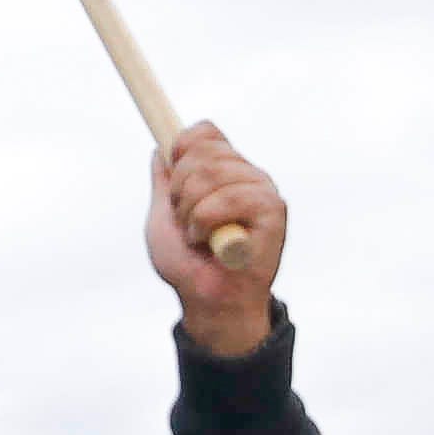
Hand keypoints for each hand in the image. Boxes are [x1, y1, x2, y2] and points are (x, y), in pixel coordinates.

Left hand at [144, 125, 283, 359]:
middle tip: (188, 225)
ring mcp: (262, 190)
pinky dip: (205, 225)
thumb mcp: (163, 217)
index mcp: (226, 171)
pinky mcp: (273, 210)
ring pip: (209, 175)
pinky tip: (215, 246)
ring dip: (190, 215)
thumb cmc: (189, 265)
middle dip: (179, 193)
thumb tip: (160, 149)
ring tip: (200, 239)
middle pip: (200, 152)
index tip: (172, 181)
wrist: (209, 302)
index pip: (205, 133)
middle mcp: (247, 175)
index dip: (181, 148)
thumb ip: (164, 182)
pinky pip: (226, 199)